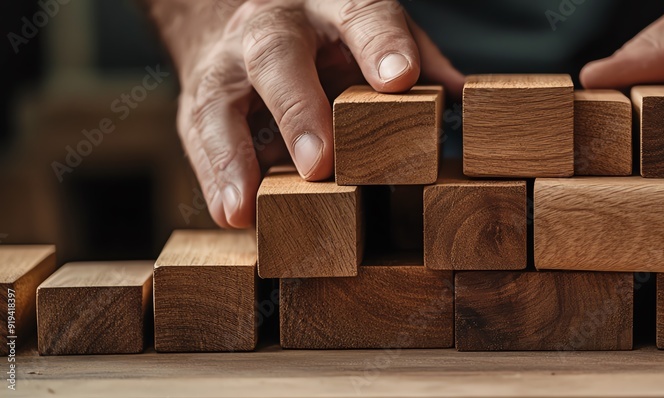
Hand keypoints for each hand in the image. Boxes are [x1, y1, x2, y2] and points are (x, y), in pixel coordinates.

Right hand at [147, 0, 462, 227]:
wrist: (242, 19)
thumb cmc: (331, 38)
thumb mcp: (374, 35)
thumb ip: (416, 59)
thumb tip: (463, 95)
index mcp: (332, 5)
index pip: (360, 13)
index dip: (380, 44)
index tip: (399, 78)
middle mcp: (274, 25)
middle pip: (278, 56)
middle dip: (298, 108)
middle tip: (320, 161)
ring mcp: (228, 63)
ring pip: (222, 100)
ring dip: (237, 156)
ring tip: (252, 205)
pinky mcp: (198, 100)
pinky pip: (199, 135)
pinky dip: (214, 177)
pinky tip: (232, 214)